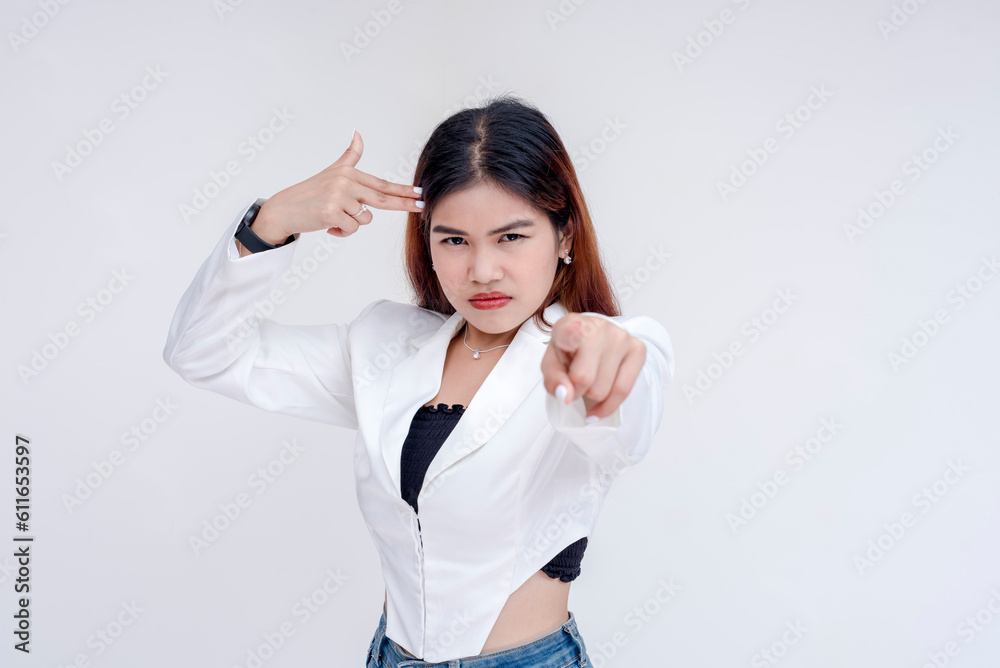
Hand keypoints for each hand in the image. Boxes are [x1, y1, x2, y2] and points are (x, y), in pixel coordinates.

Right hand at [254, 129, 423, 238]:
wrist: (285, 208)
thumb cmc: (311, 193)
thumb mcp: (333, 171)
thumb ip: (350, 156)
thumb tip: (358, 133)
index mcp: (349, 174)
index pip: (382, 184)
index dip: (403, 190)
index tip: (420, 193)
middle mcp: (346, 182)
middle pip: (383, 198)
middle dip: (405, 203)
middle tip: (422, 206)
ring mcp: (339, 196)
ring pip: (364, 220)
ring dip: (351, 224)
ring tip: (333, 217)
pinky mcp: (332, 212)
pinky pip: (351, 229)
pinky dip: (341, 232)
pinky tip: (327, 224)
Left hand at [541, 314, 646, 419]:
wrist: (593, 342)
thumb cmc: (571, 353)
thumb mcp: (552, 365)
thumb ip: (553, 380)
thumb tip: (566, 396)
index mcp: (569, 325)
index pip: (570, 332)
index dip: (571, 337)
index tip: (574, 338)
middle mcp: (598, 326)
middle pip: (584, 378)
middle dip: (577, 390)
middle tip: (576, 383)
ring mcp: (621, 336)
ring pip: (603, 390)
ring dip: (592, 397)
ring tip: (590, 384)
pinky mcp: (638, 349)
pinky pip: (623, 391)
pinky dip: (608, 406)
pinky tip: (599, 407)